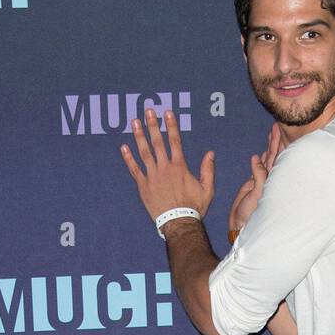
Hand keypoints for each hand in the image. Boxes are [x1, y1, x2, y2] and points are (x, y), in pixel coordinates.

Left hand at [121, 107, 214, 222]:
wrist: (179, 223)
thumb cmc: (194, 207)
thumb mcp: (207, 189)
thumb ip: (208, 170)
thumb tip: (210, 153)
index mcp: (179, 167)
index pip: (175, 141)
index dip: (171, 126)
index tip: (167, 113)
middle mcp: (164, 168)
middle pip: (157, 142)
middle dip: (152, 125)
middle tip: (148, 111)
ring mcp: (152, 176)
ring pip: (144, 152)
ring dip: (139, 136)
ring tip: (134, 122)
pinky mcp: (143, 186)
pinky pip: (134, 170)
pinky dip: (128, 158)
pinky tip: (124, 147)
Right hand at [228, 121, 282, 231]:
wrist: (240, 223)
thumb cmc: (251, 213)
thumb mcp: (257, 194)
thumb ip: (259, 176)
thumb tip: (257, 158)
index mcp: (275, 180)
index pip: (279, 158)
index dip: (279, 144)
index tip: (280, 130)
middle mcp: (270, 179)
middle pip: (275, 155)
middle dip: (276, 141)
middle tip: (277, 126)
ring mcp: (261, 180)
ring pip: (267, 159)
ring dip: (270, 146)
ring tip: (272, 133)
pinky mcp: (253, 182)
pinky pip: (258, 167)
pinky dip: (260, 158)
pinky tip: (263, 151)